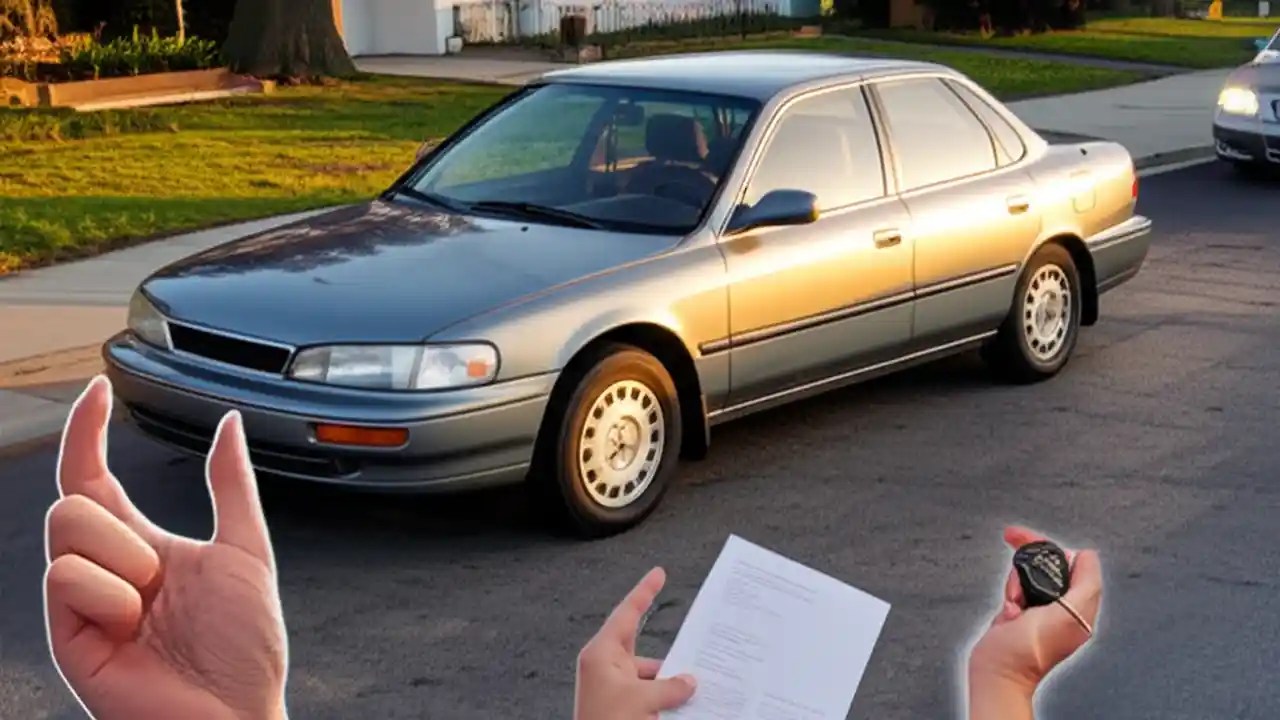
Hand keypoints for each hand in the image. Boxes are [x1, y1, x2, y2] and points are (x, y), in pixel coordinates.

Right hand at [44, 376, 287, 719]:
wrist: (237, 717)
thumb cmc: (245, 648)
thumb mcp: (247, 551)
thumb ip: (232, 486)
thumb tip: (230, 424)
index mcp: (143, 548)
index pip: (95, 478)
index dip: (89, 432)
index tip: (97, 388)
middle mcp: (105, 572)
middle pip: (73, 498)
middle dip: (121, 523)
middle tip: (159, 572)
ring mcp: (81, 605)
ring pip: (65, 527)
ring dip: (123, 557)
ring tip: (150, 602)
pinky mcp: (66, 639)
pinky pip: (63, 577)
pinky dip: (109, 593)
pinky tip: (131, 625)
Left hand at [574, 567, 696, 719]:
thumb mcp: (642, 701)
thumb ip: (670, 687)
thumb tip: (689, 682)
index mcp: (602, 653)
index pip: (627, 614)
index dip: (645, 592)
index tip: (659, 573)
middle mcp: (605, 666)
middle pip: (644, 650)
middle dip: (670, 657)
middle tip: (698, 650)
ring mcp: (612, 688)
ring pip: (650, 676)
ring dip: (670, 684)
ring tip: (696, 688)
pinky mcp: (619, 706)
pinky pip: (647, 694)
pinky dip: (665, 699)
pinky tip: (685, 705)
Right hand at [969, 526, 1102, 701]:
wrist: (997, 671)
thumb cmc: (1030, 652)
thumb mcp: (1068, 614)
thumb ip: (1087, 584)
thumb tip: (1088, 555)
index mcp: (1081, 606)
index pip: (1074, 562)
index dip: (1054, 549)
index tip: (1031, 540)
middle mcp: (1064, 606)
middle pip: (1049, 564)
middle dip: (1029, 561)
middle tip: (1012, 539)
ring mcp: (1041, 609)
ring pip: (1028, 573)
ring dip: (1016, 582)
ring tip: (1016, 603)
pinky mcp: (1021, 611)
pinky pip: (1015, 587)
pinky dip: (1009, 592)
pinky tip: (1009, 612)